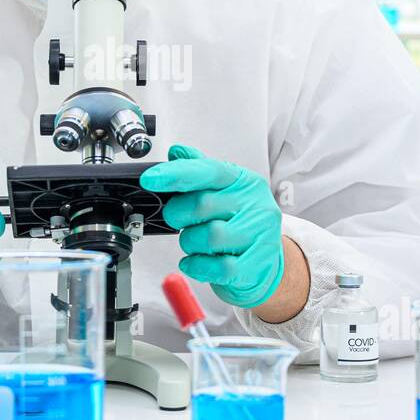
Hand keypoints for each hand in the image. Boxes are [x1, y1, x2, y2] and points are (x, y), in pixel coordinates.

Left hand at [140, 145, 283, 308]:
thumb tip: (176, 152)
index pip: (208, 171)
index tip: (150, 179)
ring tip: (194, 241)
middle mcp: (255, 205)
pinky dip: (198, 265)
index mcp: (244, 181)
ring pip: (209, 237)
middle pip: (202, 205)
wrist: (269, 260)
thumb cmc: (240, 221)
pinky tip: (196, 260)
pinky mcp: (256, 264)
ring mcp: (259, 235)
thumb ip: (199, 171)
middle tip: (178, 219)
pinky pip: (218, 267)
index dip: (176, 174)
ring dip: (190, 242)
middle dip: (179, 215)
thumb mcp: (224, 191)